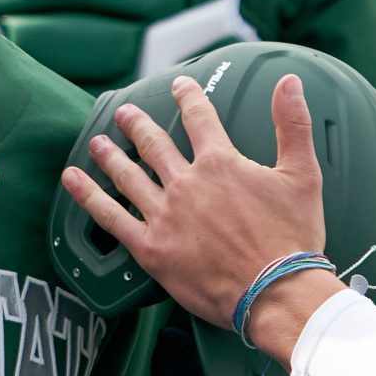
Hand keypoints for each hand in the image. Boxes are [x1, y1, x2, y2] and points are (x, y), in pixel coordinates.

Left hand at [60, 73, 323, 329]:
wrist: (277, 292)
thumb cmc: (292, 240)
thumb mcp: (303, 174)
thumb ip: (293, 124)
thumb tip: (289, 83)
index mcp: (220, 163)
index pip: (199, 118)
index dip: (188, 97)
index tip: (179, 86)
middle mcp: (186, 184)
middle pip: (153, 144)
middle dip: (137, 124)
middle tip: (124, 113)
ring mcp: (165, 215)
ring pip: (127, 175)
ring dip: (109, 156)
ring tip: (96, 143)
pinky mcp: (151, 247)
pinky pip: (111, 217)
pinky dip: (88, 196)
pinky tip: (73, 181)